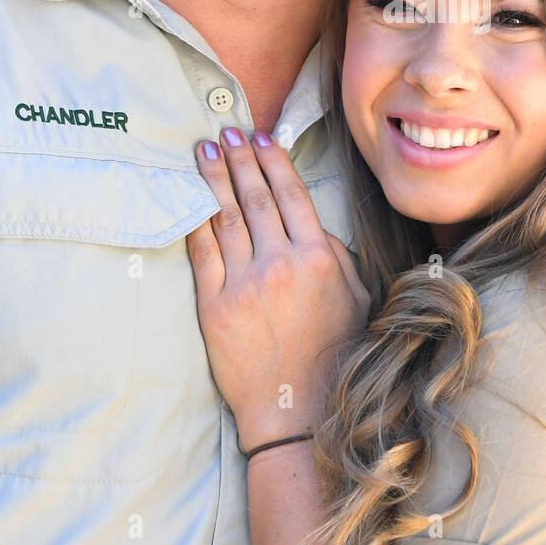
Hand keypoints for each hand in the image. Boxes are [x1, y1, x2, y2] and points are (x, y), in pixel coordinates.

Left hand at [187, 128, 370, 447]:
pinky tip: (190, 197)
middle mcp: (280, 263)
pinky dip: (195, 219)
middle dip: (239, 158)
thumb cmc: (333, 356)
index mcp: (317, 258)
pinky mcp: (214, 305)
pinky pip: (202, 251)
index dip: (273, 160)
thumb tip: (312, 225)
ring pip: (224, 216)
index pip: (291, 194)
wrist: (296, 413)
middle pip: (254, 197)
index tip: (261, 135)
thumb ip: (337, 255)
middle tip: (226, 131)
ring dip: (213, 178)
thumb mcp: (355, 299)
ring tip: (204, 150)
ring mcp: (243, 283)